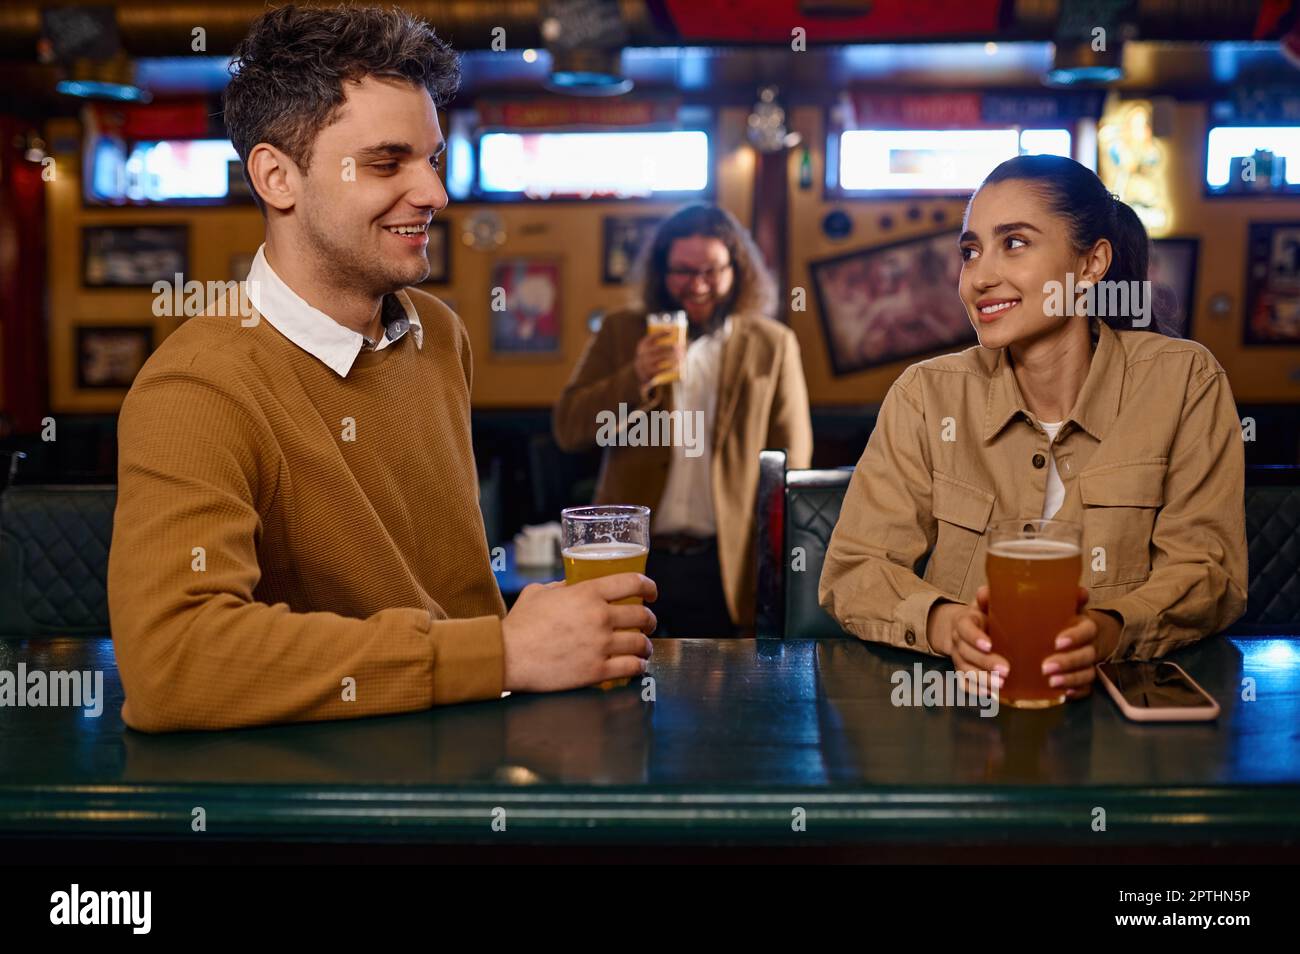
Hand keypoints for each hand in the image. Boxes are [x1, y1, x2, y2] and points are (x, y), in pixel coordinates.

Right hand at [501, 573, 656, 692]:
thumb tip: (572, 586)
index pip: (633, 582)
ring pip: (640, 644)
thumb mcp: (539, 592)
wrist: (506, 656)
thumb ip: (561, 587)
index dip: (648, 586)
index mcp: (588, 593)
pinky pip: (631, 668)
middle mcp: (600, 617)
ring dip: (645, 646)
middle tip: (646, 624)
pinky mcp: (596, 671)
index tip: (651, 593)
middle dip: (649, 620)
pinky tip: (636, 666)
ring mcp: (600, 646)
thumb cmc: (519, 624)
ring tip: (642, 648)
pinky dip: (638, 667)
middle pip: (642, 616)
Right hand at [633, 332, 683, 388]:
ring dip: (672, 357)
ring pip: (660, 359)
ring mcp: (645, 364)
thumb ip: (664, 344)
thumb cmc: (651, 359)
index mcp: (643, 345)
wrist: (640, 374)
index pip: (652, 337)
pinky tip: (677, 367)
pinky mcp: (648, 374)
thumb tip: (686, 341)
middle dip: (670, 347)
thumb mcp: (652, 350)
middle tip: (681, 347)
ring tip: (681, 356)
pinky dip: (670, 368)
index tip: (671, 331)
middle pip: (658, 349)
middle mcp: (642, 354)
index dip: (661, 333)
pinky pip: (660, 370)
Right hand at [927, 589, 1007, 694]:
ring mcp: (958, 658)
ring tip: (1001, 684)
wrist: (963, 630)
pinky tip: (990, 694)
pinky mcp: (961, 672)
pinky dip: (975, 690)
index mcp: (963, 622)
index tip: (989, 644)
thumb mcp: (983, 605)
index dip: (975, 638)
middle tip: (1006, 669)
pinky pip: (963, 683)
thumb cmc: (981, 617)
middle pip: (967, 653)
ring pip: (965, 670)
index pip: (965, 630)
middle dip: (985, 663)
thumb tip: (987, 590)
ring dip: (982, 679)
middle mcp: (958, 642)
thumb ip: (986, 599)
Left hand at [1041, 588, 1121, 699]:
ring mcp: (1091, 664)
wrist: (1095, 634)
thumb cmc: (1072, 619)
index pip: (1087, 631)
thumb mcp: (1072, 606)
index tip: (1058, 642)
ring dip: (1070, 679)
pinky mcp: (1088, 678)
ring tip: (1051, 682)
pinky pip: (1088, 688)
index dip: (1074, 637)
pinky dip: (1078, 692)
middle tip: (1046, 667)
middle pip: (1086, 656)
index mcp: (1088, 627)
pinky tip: (1064, 694)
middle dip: (1067, 662)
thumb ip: (1071, 599)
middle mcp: (1092, 646)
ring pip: (1087, 674)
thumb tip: (1079, 591)